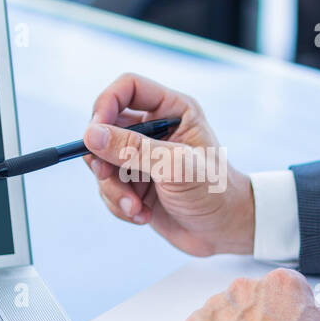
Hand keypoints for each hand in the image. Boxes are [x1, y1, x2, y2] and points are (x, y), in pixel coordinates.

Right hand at [84, 73, 254, 256]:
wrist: (227, 232)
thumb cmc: (215, 192)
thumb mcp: (175, 168)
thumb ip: (134, 149)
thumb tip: (91, 135)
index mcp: (173, 110)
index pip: (127, 88)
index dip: (106, 104)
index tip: (95, 133)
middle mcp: (155, 129)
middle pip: (106, 127)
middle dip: (103, 157)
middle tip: (107, 176)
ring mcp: (143, 157)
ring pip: (103, 162)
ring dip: (113, 188)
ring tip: (135, 208)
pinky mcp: (136, 184)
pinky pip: (108, 187)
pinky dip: (119, 204)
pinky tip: (141, 216)